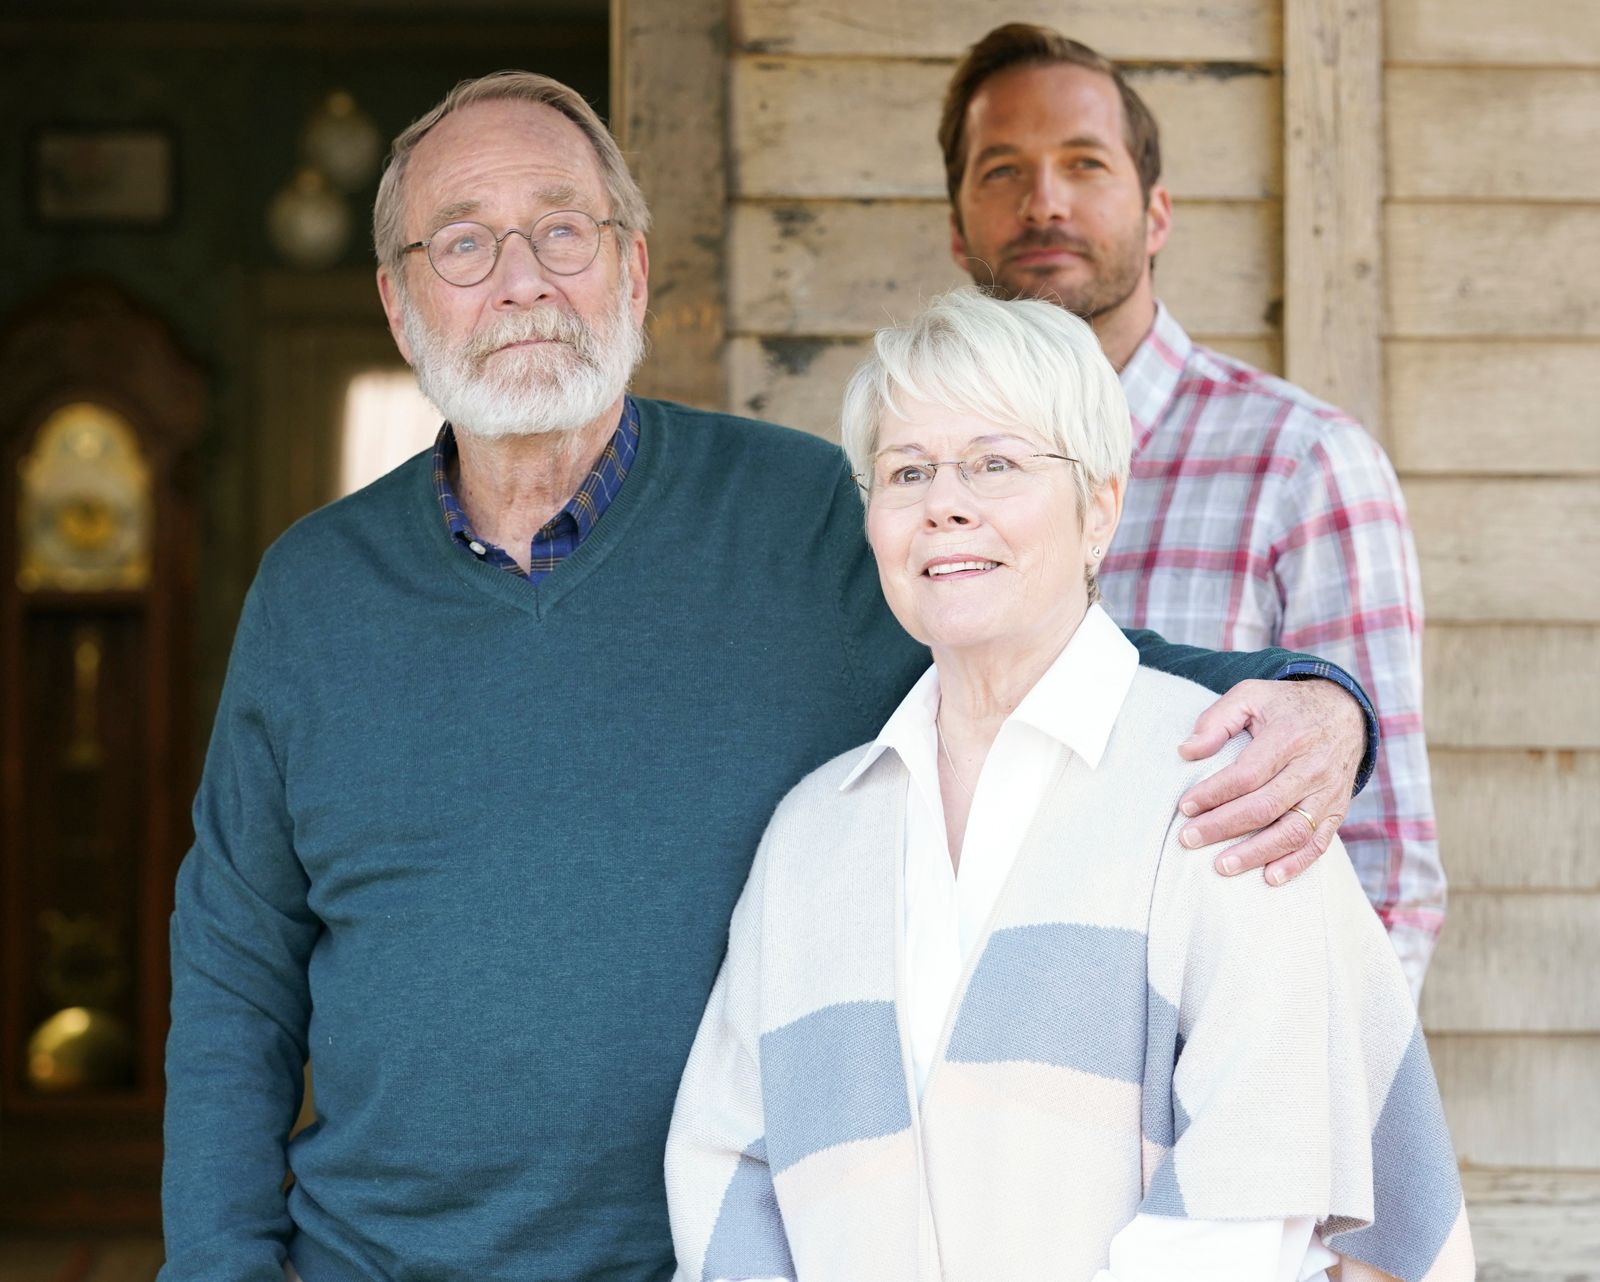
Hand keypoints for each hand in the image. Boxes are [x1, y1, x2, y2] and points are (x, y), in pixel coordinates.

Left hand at [1175, 678, 1363, 884]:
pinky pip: (1319, 843)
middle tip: (1188, 839)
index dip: (1213, 794)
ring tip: (1221, 865)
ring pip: (1292, 831)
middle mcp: (1312, 767)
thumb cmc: (1285, 706)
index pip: (1246, 774)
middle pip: (1265, 806)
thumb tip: (1186, 751)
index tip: (1184, 807)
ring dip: (1256, 853)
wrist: (1343, 712)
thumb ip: (1216, 720)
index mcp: (1288, 736)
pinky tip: (1269, 877)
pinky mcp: (1338, 810)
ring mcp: (1328, 792)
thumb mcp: (1250, 695)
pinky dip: (1296, 864)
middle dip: (1223, 827)